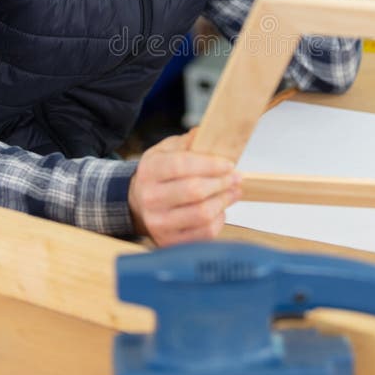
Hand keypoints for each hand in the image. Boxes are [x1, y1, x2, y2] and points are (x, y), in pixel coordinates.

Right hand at [128, 130, 241, 245]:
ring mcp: (158, 223)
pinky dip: (218, 220)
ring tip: (232, 191)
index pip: (182, 165)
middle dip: (222, 182)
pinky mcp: (169, 241)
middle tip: (236, 177)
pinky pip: (204, 233)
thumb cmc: (159, 174)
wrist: (138, 203)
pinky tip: (219, 209)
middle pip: (194, 191)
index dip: (210, 164)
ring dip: (224, 201)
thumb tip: (207, 134)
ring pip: (202, 214)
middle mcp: (150, 198)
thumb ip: (187, 142)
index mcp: (150, 171)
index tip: (229, 164)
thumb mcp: (166, 150)